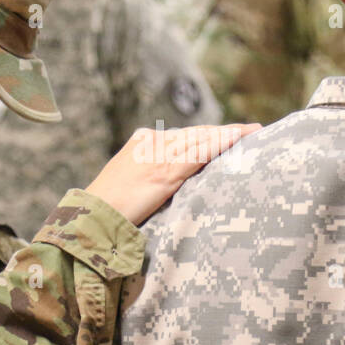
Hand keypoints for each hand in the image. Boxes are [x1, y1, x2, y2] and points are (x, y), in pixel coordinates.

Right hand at [86, 123, 260, 224]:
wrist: (91, 215)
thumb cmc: (109, 206)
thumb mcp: (130, 180)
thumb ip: (150, 172)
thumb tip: (171, 177)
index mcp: (143, 141)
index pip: (185, 135)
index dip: (210, 134)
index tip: (232, 133)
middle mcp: (152, 142)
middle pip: (197, 133)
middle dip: (225, 131)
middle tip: (253, 129)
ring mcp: (159, 155)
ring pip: (201, 138)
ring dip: (229, 135)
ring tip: (253, 132)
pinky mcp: (165, 171)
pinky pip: (199, 153)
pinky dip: (219, 144)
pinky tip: (236, 140)